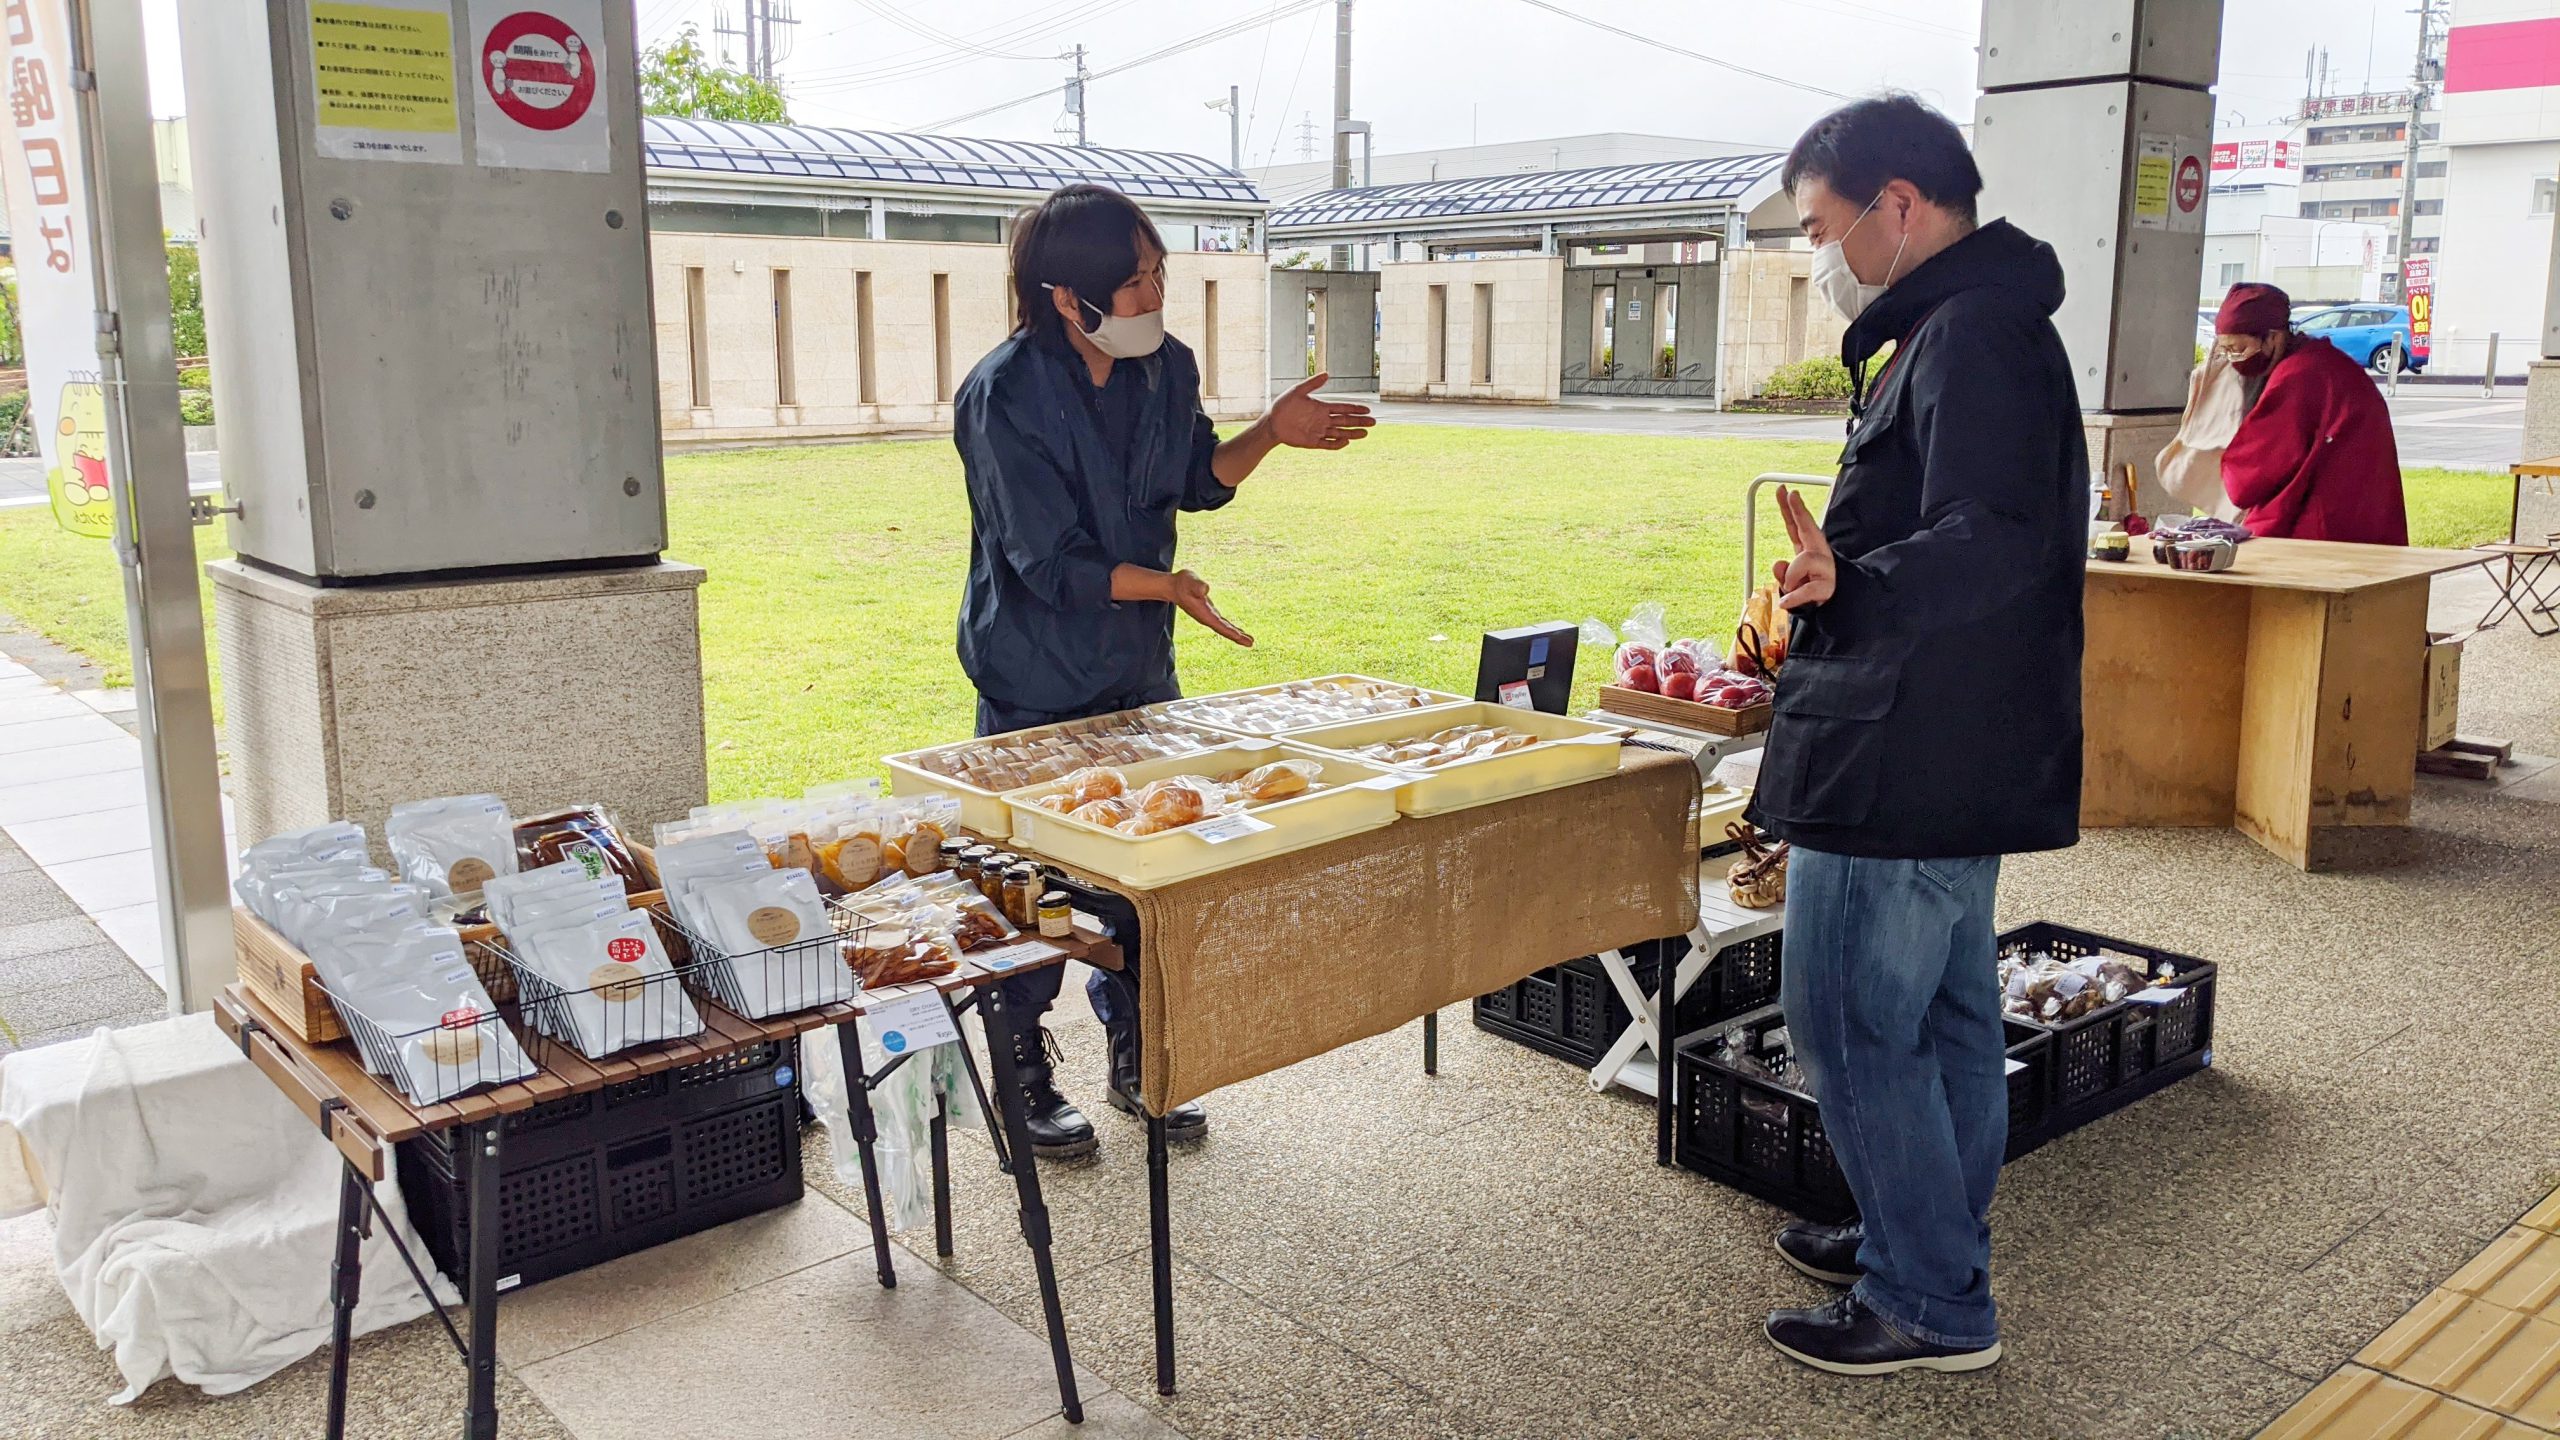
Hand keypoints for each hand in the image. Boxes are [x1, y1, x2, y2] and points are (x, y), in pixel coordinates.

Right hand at [1167, 569, 1252, 646]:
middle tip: (1250, 643)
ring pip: (1224, 628)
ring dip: (1236, 635)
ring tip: (1249, 641)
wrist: (1173, 587)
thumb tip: (1205, 588)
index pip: (1219, 625)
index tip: (1240, 637)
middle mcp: (1206, 618)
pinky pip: (1222, 624)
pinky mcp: (1209, 613)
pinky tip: (1238, 631)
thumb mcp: (1190, 581)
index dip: (1230, 631)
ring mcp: (1208, 617)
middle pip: (1224, 630)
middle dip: (1237, 637)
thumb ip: (1197, 585)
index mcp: (1204, 613)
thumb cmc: (1182, 583)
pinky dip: (1231, 628)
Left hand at [1262, 372, 1376, 450]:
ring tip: (1365, 433)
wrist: (1272, 422)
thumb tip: (1327, 374)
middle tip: (1373, 422)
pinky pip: (1327, 444)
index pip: (1343, 408)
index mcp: (1322, 407)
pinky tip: (1346, 441)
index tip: (1367, 409)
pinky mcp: (1312, 442)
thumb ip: (1313, 383)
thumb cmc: (1283, 405)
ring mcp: (1319, 431)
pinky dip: (1337, 444)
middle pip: (1345, 421)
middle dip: (1359, 421)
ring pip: (1340, 433)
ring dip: (1353, 433)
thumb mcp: (1298, 391)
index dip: (1355, 409)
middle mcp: (1323, 420)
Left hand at [1773, 486, 1836, 610]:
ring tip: (1791, 588)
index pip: (1796, 526)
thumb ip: (1781, 571)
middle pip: (1809, 528)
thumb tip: (1778, 564)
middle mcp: (1819, 553)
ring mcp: (1825, 568)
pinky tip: (1785, 602)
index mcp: (1808, 549)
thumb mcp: (1790, 580)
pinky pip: (1804, 588)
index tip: (1784, 490)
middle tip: (1791, 495)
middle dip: (1799, 510)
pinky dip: (1792, 597)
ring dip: (1790, 577)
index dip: (1790, 508)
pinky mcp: (1826, 586)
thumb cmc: (1810, 589)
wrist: (1834, 608)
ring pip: (1803, 560)